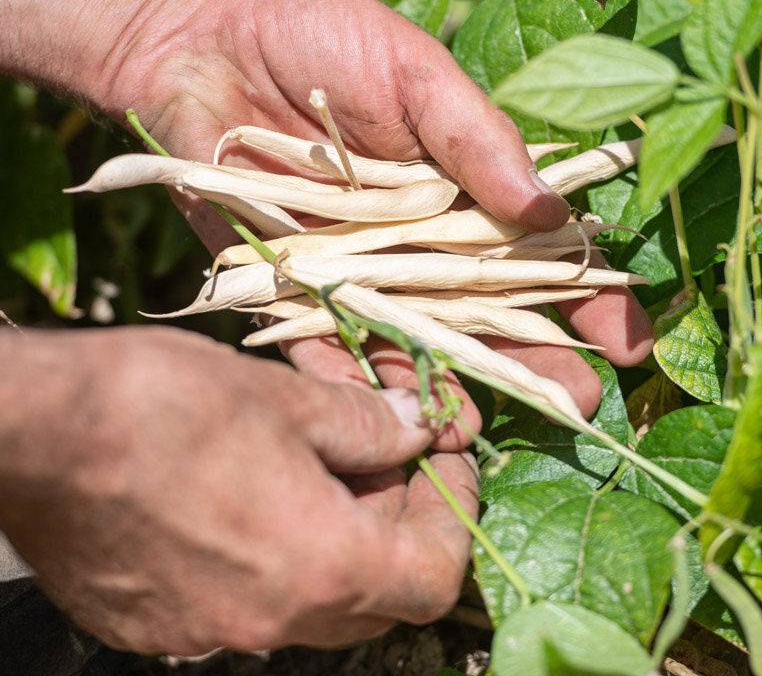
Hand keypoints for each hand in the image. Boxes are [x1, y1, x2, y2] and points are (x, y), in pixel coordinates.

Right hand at [0, 327, 477, 654]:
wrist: (37, 432)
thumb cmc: (161, 404)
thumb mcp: (285, 398)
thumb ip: (366, 423)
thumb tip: (414, 424)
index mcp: (319, 565)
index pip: (435, 573)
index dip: (454, 510)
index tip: (441, 457)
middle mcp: (271, 619)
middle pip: (377, 586)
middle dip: (395, 509)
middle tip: (382, 441)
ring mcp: (209, 628)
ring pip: (313, 589)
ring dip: (335, 522)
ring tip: (314, 448)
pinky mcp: (160, 620)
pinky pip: (248, 592)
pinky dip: (275, 542)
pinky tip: (251, 481)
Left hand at [81, 0, 649, 418]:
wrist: (203, 38)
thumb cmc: (320, 35)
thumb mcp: (415, 74)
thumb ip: (478, 139)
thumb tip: (548, 209)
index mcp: (459, 187)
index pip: (535, 250)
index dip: (583, 293)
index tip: (624, 337)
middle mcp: (415, 238)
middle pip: (482, 311)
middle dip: (532, 357)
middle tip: (581, 404)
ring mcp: (355, 267)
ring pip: (412, 339)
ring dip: (449, 386)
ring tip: (480, 430)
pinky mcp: (290, 283)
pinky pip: (325, 343)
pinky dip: (353, 381)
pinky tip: (391, 419)